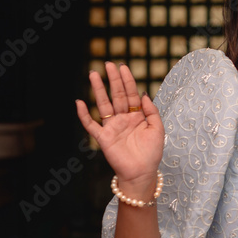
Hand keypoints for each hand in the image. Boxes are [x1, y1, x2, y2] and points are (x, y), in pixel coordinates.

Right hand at [76, 62, 164, 193]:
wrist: (142, 173)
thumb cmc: (151, 153)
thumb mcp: (158, 129)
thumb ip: (152, 111)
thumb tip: (144, 94)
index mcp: (137, 116)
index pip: (132, 94)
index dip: (127, 80)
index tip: (122, 66)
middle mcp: (124, 118)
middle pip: (117, 95)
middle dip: (113, 79)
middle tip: (108, 64)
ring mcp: (112, 127)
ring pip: (103, 105)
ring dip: (98, 90)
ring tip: (92, 74)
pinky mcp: (103, 138)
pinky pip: (91, 125)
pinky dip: (84, 115)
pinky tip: (80, 102)